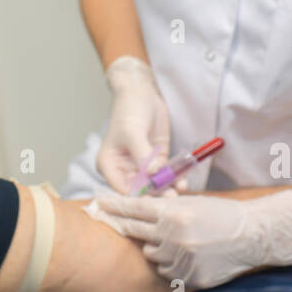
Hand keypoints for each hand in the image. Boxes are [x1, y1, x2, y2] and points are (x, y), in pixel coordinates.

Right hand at [97, 57, 184, 194]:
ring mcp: (141, 166)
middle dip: (155, 195)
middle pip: (139, 190)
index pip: (121, 189)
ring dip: (167, 188)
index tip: (153, 199)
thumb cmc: (129, 110)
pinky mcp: (156, 160)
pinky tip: (182, 181)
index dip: (137, 196)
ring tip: (179, 189)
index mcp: (109, 164)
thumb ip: (142, 154)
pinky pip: (165, 175)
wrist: (142, 92)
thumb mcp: (133, 132)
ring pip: (154, 185)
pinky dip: (173, 179)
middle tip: (171, 197)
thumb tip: (152, 174)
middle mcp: (123, 169)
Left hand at [97, 189, 291, 290]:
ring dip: (157, 248)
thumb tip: (136, 210)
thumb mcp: (191, 203)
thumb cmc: (221, 214)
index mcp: (174, 213)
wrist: (252, 235)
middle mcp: (174, 236)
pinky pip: (168, 272)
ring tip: (177, 240)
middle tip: (107, 220)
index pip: (134, 209)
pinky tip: (186, 255)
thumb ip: (163, 207)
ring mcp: (182, 258)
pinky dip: (171, 264)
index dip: (114, 206)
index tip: (97, 202)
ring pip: (151, 254)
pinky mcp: (191, 277)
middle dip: (123, 226)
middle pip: (135, 232)